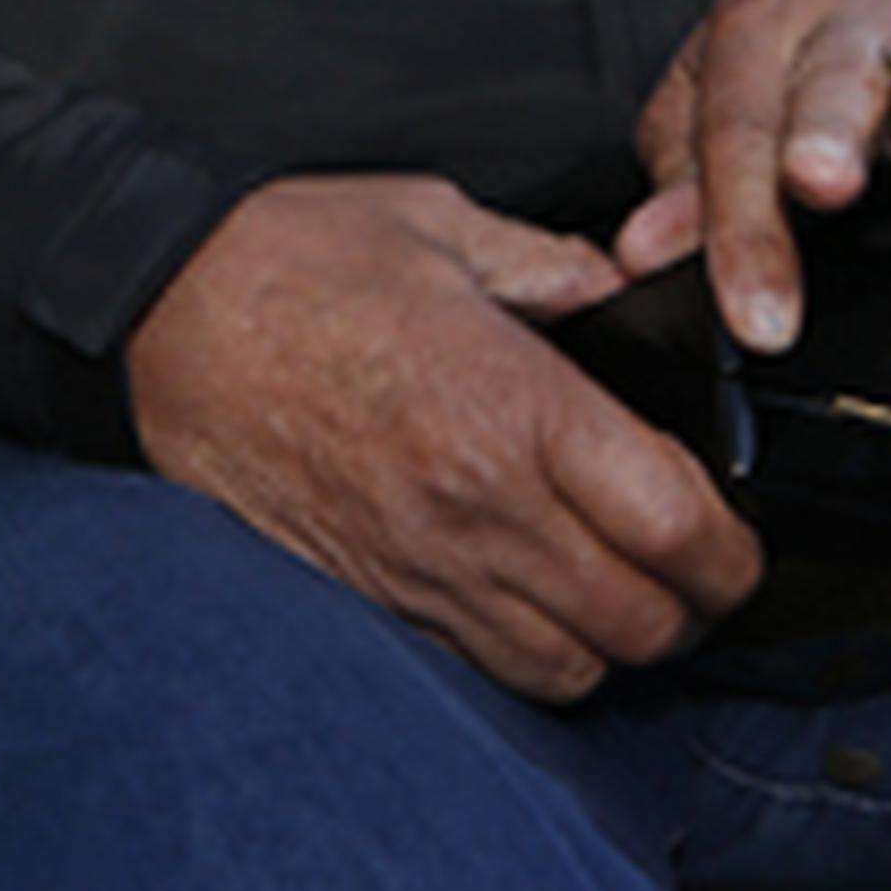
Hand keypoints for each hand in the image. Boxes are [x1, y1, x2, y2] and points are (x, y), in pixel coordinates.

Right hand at [126, 175, 761, 699]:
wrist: (158, 307)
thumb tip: (615, 289)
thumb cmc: (285, 254)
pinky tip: (514, 598)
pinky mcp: (362, 592)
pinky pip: (478, 668)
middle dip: (684, 607)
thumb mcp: (434, 221)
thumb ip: (548, 264)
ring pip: (568, 669)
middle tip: (679, 566)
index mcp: (515, 405)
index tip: (729, 536)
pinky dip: (519, 653)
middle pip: (642, 624)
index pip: (681, 530)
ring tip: (600, 588)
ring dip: (604, 642)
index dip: (732, 553)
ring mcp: (417, 563)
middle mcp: (477, 504)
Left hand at [620, 0, 890, 350]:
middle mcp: (847, 30)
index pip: (734, 132)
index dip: (733, 223)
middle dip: (822, 139)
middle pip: (828, 91)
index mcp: (757, 32)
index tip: (742, 313)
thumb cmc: (789, 88)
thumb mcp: (719, 122)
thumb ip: (690, 189)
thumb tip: (642, 257)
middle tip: (816, 182)